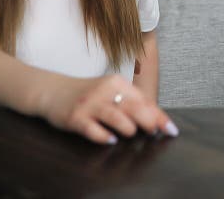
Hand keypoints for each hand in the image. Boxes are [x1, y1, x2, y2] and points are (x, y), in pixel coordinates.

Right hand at [39, 74, 177, 144]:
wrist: (52, 91)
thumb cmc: (89, 94)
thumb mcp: (110, 91)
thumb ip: (132, 102)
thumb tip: (158, 119)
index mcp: (117, 82)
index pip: (143, 100)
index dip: (159, 116)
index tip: (171, 130)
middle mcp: (104, 91)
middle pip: (133, 107)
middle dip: (148, 122)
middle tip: (152, 132)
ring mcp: (89, 104)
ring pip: (116, 117)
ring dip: (127, 128)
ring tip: (130, 134)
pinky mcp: (75, 118)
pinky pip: (93, 130)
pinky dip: (104, 136)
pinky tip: (110, 140)